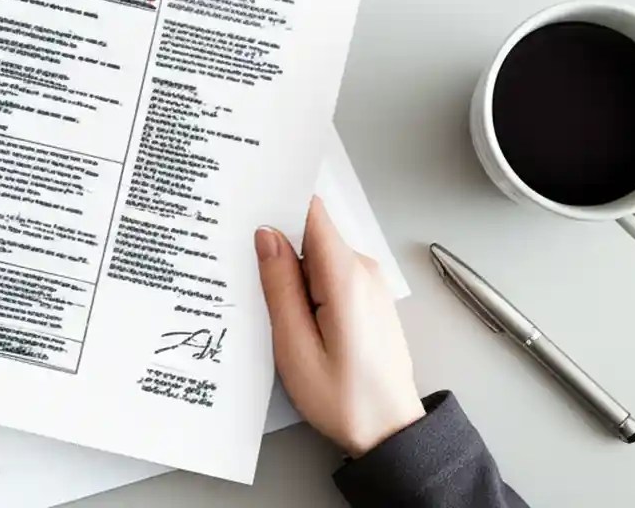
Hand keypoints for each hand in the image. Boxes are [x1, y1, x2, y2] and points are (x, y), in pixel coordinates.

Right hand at [255, 197, 424, 457]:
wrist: (391, 432)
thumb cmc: (344, 399)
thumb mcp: (296, 347)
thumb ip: (279, 286)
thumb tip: (266, 235)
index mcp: (346, 277)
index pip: (312, 212)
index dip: (278, 202)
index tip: (247, 203)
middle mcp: (364, 271)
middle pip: (312, 234)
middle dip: (277, 245)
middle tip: (243, 268)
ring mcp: (370, 284)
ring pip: (319, 257)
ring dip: (291, 272)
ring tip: (268, 304)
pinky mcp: (368, 298)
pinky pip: (331, 275)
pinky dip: (307, 286)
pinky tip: (293, 316)